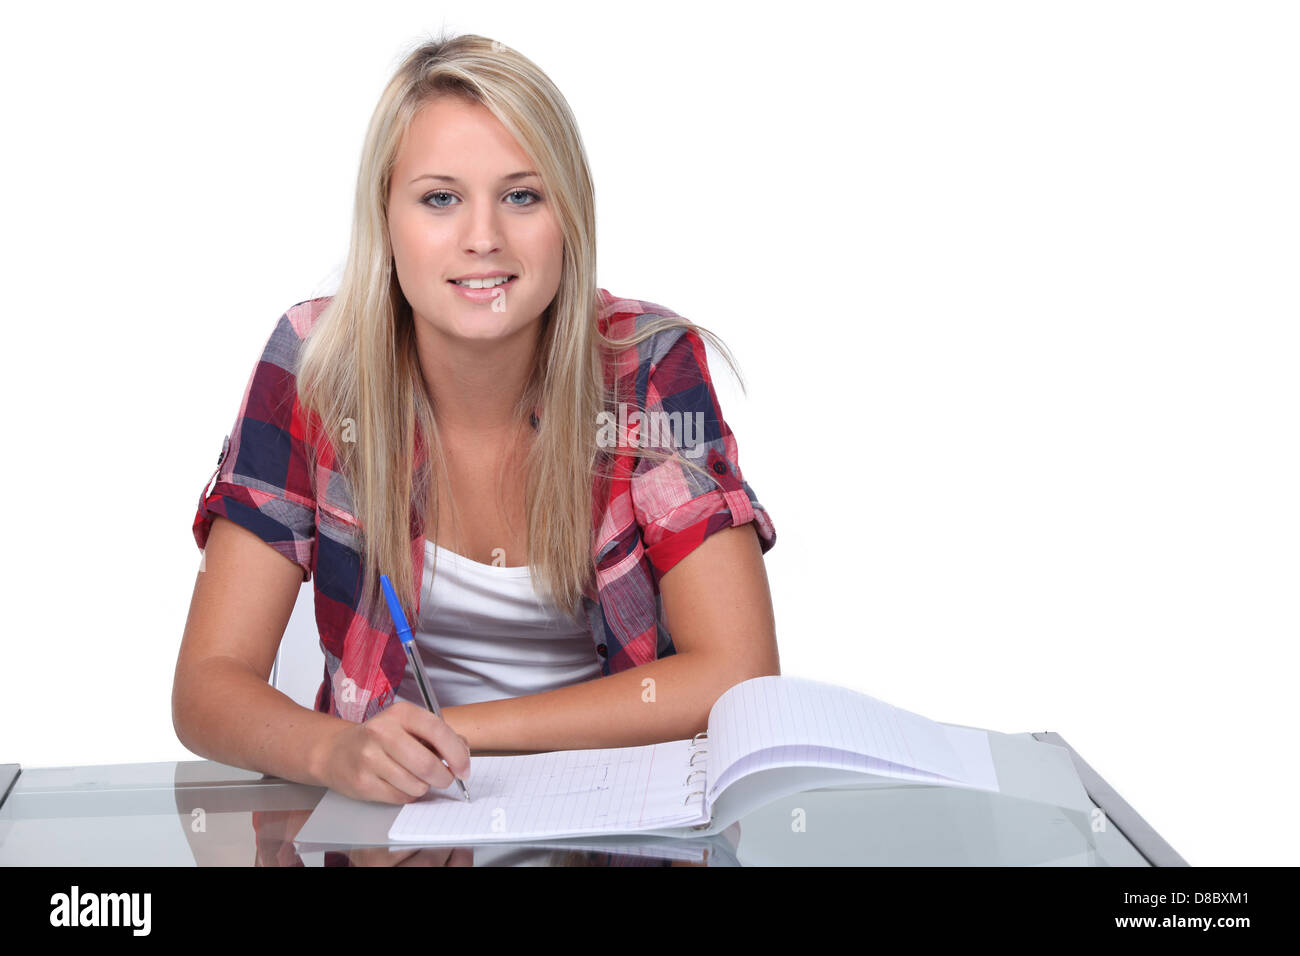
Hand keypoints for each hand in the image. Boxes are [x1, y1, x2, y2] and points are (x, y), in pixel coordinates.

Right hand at [318, 701, 470, 803]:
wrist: (337, 751)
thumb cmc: (381, 738)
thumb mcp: (408, 725)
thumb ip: (437, 735)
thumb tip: (463, 754)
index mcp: (400, 713)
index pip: (438, 731)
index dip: (457, 753)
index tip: (464, 768)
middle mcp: (382, 732)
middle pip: (427, 764)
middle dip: (444, 777)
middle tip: (446, 778)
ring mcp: (370, 758)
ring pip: (416, 784)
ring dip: (424, 787)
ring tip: (415, 777)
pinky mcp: (362, 782)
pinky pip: (400, 797)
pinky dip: (408, 794)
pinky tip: (400, 783)